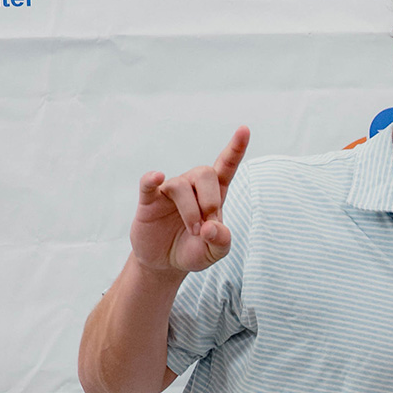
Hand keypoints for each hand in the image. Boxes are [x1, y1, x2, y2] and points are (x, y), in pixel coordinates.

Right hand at [129, 126, 249, 274]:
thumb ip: (221, 241)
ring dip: (190, 211)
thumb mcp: (215, 252)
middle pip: (205, 172)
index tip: (244, 129)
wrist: (165, 263)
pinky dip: (151, 179)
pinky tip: (156, 177)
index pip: (226, 165)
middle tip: (208, 225)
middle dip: (210, 200)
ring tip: (193, 231)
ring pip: (181, 185)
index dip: (235, 148)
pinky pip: (148, 184)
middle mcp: (192, 186)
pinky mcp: (149, 201)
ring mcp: (169, 192)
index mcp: (214, 193)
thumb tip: (211, 227)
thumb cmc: (194, 250)